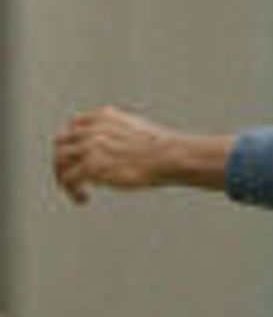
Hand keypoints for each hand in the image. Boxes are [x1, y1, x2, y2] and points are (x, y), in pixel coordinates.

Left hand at [54, 107, 176, 203]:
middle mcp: (92, 128)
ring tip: (77, 193)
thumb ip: (121, 136)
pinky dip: (71, 191)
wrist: (170, 156)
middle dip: (63, 162)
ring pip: (59, 161)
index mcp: (103, 116)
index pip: (73, 126)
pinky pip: (68, 179)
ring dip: (64, 178)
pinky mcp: (92, 165)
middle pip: (61, 143)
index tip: (78, 160)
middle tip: (72, 180)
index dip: (72, 144)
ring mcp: (90, 145)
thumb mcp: (138, 132)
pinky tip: (84, 200)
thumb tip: (121, 153)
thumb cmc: (163, 151)